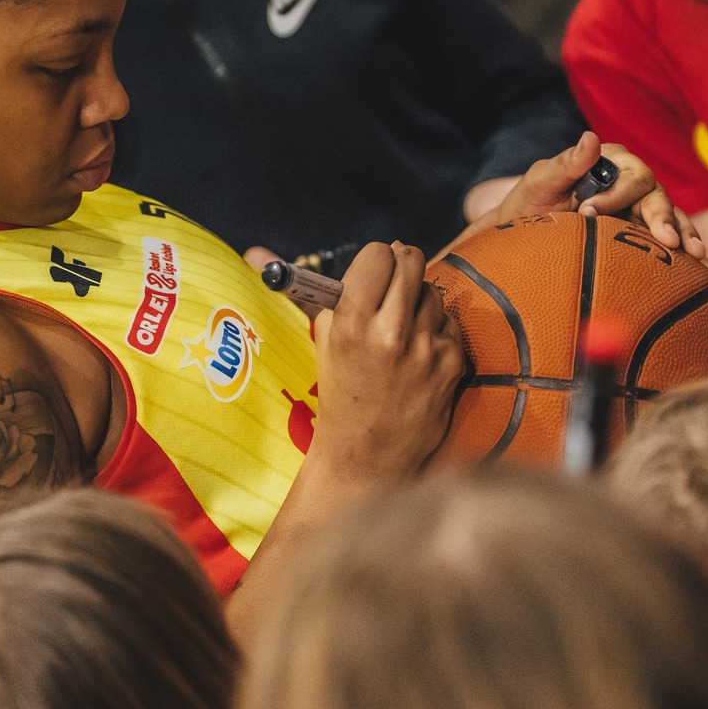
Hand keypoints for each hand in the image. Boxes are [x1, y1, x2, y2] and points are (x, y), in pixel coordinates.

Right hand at [307, 242, 464, 483]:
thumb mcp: (321, 341)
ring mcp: (426, 348)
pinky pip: (449, 324)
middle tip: (395, 281)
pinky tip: (418, 356)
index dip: (377, 260)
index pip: (379, 254)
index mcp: (352, 322)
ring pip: (433, 293)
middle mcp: (391, 332)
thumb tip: (255, 252)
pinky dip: (437, 333)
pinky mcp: (452, 363)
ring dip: (420, 303)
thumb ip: (308, 293)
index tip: (374, 272)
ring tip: (402, 332)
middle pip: (412, 262)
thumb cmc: (340, 394)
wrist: (368, 456)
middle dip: (403, 266)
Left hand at [468, 131, 704, 258]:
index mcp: (610, 163)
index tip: (590, 213)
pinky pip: (670, 242)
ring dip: (686, 236)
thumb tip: (591, 138)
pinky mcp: (642, 235)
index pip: (632, 174)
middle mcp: (630, 183)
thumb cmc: (528, 206)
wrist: (522, 239)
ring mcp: (639, 209)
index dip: (618, 194)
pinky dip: (688, 254)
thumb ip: (565, 164)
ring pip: (671, 219)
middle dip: (664, 219)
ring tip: (699, 256)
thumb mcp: (540, 183)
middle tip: (668, 242)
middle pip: (657, 197)